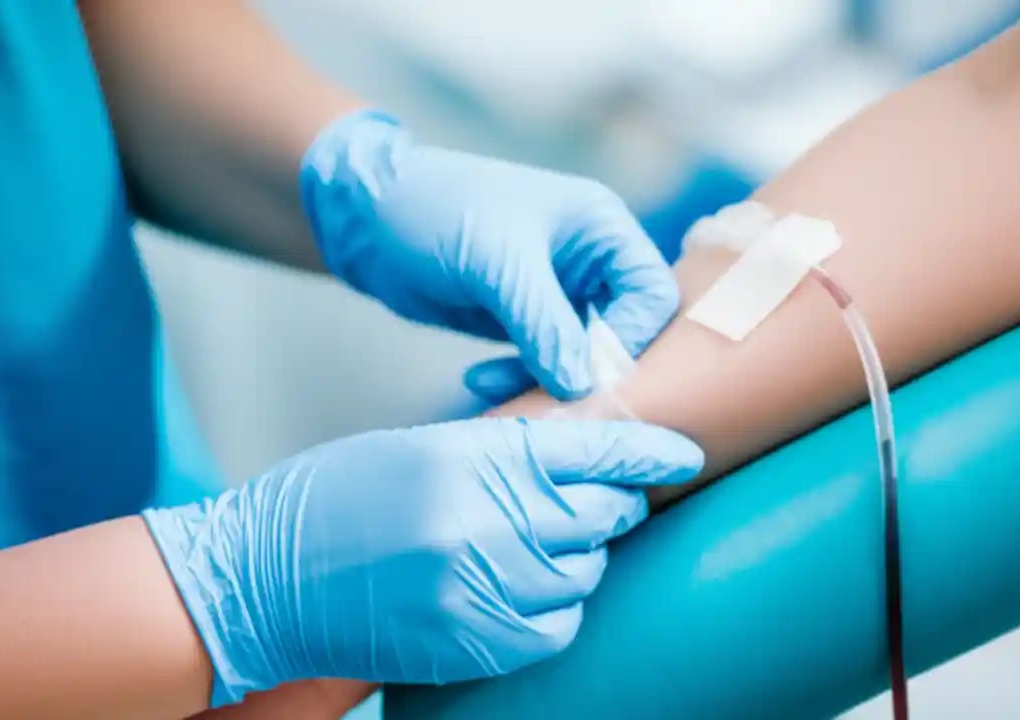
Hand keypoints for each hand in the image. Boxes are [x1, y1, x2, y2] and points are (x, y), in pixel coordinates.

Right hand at [143, 418, 702, 705]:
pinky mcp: (470, 643)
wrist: (260, 578)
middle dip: (606, 505)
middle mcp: (481, 522)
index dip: (646, 449)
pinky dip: (555, 608)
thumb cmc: (334, 501)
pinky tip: (522, 590)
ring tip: (529, 547)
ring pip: (584, 572)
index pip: (590, 447)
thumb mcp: (419, 448)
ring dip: (574, 558)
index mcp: (467, 457)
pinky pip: (557, 626)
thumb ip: (502, 453)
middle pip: (599, 513)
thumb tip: (581, 462)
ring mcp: (477, 588)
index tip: (683, 453)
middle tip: (588, 502)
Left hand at [301, 111, 678, 400]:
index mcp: (602, 227)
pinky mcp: (528, 321)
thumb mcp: (496, 264)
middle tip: (547, 400)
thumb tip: (583, 388)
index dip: (629, 341)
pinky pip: (545, 364)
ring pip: (583, 358)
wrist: (367, 218)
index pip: (653, 296)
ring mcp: (560, 293)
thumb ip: (545, 325)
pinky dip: (519, 379)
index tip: (585, 376)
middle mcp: (591, 260)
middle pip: (626, 333)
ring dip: (546, 381)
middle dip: (588, 371)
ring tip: (495, 388)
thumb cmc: (435, 212)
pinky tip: (479, 381)